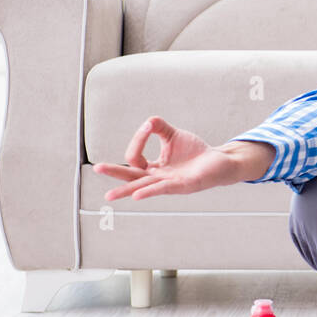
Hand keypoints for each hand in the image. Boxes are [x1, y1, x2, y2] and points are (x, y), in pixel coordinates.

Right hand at [94, 116, 237, 200]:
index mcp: (154, 168)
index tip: (149, 126)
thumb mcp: (174, 136)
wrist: (219, 161)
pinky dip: (150, 191)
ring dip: (127, 190)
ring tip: (110, 195)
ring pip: (144, 186)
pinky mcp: (184, 186)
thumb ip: (159, 128)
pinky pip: (164, 188)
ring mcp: (170, 184)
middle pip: (132, 177)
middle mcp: (158, 178)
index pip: (136, 157)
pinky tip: (138, 196)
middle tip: (97, 169)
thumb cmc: (195, 152)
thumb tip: (148, 121)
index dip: (139, 139)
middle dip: (115, 173)